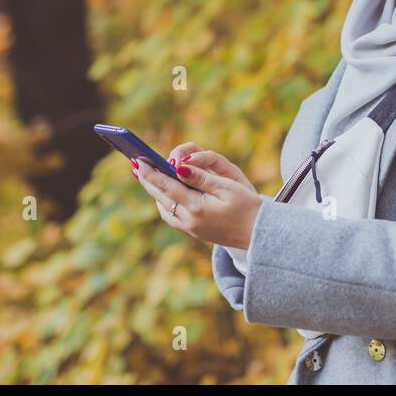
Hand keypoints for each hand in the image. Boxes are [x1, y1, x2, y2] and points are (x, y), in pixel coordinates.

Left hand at [131, 143, 261, 250]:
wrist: (260, 235)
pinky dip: (166, 203)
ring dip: (156, 192)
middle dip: (148, 181)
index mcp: (196, 208)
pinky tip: (166, 194)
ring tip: (149, 177)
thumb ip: (200, 176)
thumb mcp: (227, 186)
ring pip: (164, 209)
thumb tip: (178, 166)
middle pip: (161, 197)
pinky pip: (172, 217)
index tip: (138, 160)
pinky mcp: (195, 233)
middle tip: (136, 166)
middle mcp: (189, 221)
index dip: (151, 172)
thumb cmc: (248, 207)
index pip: (166, 186)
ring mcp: (191, 229)